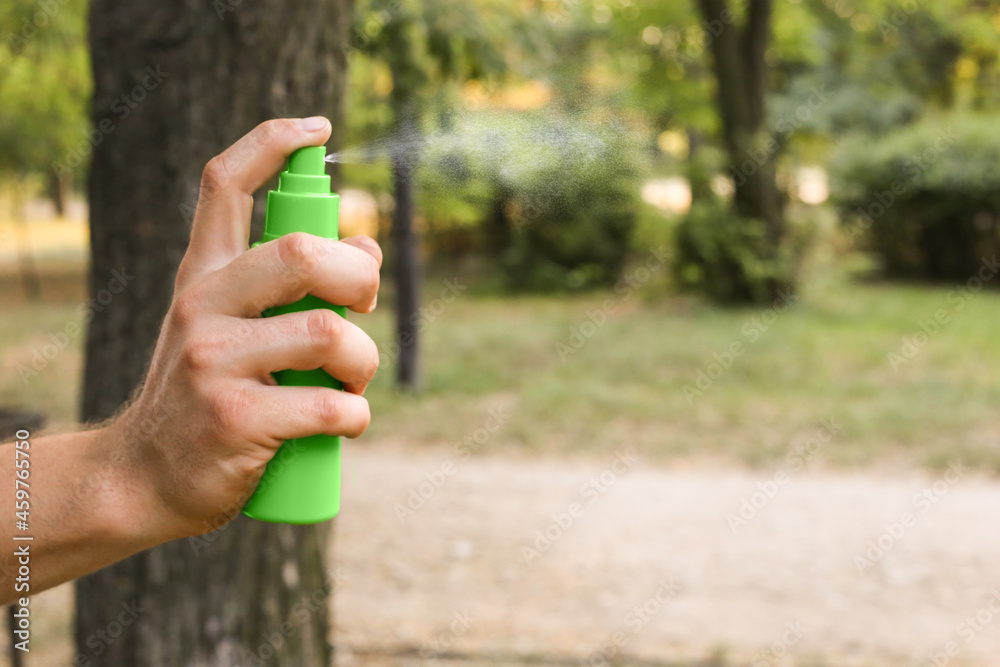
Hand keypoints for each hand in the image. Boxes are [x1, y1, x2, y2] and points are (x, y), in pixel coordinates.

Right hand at [103, 117, 380, 540]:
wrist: (145, 477)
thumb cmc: (209, 396)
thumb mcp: (233, 330)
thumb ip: (291, 287)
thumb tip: (367, 245)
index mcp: (204, 277)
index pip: (225, 184)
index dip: (273, 142)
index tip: (318, 128)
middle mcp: (202, 306)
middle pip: (303, 253)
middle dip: (362, 279)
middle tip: (365, 309)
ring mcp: (214, 362)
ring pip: (330, 334)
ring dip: (364, 364)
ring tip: (352, 385)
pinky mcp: (235, 419)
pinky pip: (331, 405)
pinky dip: (356, 416)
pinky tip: (345, 423)